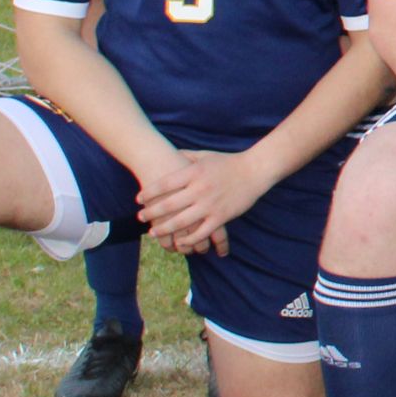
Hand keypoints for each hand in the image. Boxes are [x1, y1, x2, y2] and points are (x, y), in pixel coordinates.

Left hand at [137, 149, 255, 254]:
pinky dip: (189, 239)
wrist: (256, 170)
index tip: (139, 199)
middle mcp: (200, 189)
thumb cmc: (229, 162)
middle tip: (140, 217)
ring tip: (153, 232)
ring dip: (164, 229)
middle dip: (151, 212)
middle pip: (169, 205)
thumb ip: (186, 156)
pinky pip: (201, 232)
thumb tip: (170, 154)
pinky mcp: (221, 216)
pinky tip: (180, 242)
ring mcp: (210, 204)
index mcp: (194, 173)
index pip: (165, 184)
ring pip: (181, 222)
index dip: (149, 192)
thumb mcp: (205, 155)